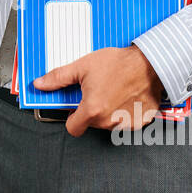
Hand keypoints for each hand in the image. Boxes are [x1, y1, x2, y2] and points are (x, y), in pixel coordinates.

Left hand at [33, 44, 164, 137]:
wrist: (150, 63)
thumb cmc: (119, 64)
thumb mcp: (83, 67)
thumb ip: (58, 78)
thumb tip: (41, 84)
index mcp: (92, 110)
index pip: (73, 129)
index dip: (71, 118)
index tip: (75, 109)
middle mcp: (109, 121)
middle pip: (91, 123)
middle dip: (91, 110)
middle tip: (97, 91)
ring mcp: (126, 124)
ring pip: (109, 123)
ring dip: (108, 112)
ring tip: (113, 90)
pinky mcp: (141, 121)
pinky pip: (127, 121)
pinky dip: (125, 112)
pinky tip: (126, 96)